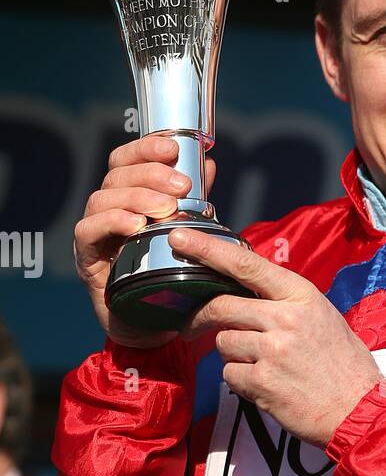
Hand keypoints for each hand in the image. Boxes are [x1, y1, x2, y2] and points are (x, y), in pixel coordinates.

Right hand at [74, 134, 216, 348]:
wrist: (154, 327)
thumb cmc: (169, 278)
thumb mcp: (186, 234)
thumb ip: (193, 199)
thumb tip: (208, 164)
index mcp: (127, 199)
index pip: (127, 161)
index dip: (146, 148)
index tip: (173, 148)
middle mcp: (107, 211)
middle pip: (116, 176)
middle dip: (150, 174)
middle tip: (181, 187)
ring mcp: (94, 234)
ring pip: (102, 199)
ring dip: (136, 198)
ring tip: (165, 209)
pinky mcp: (87, 259)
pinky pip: (89, 231)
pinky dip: (112, 222)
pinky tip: (135, 226)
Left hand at [170, 228, 380, 448]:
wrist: (359, 409)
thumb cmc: (342, 364)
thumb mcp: (320, 316)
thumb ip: (282, 302)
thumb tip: (239, 293)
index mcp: (301, 295)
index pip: (246, 264)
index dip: (207, 249)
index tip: (179, 238)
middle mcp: (285, 318)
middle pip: (221, 306)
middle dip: (202, 317)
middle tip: (192, 325)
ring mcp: (272, 350)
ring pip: (223, 342)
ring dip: (234, 355)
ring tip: (264, 366)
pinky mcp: (262, 381)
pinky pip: (229, 374)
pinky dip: (240, 381)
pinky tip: (266, 386)